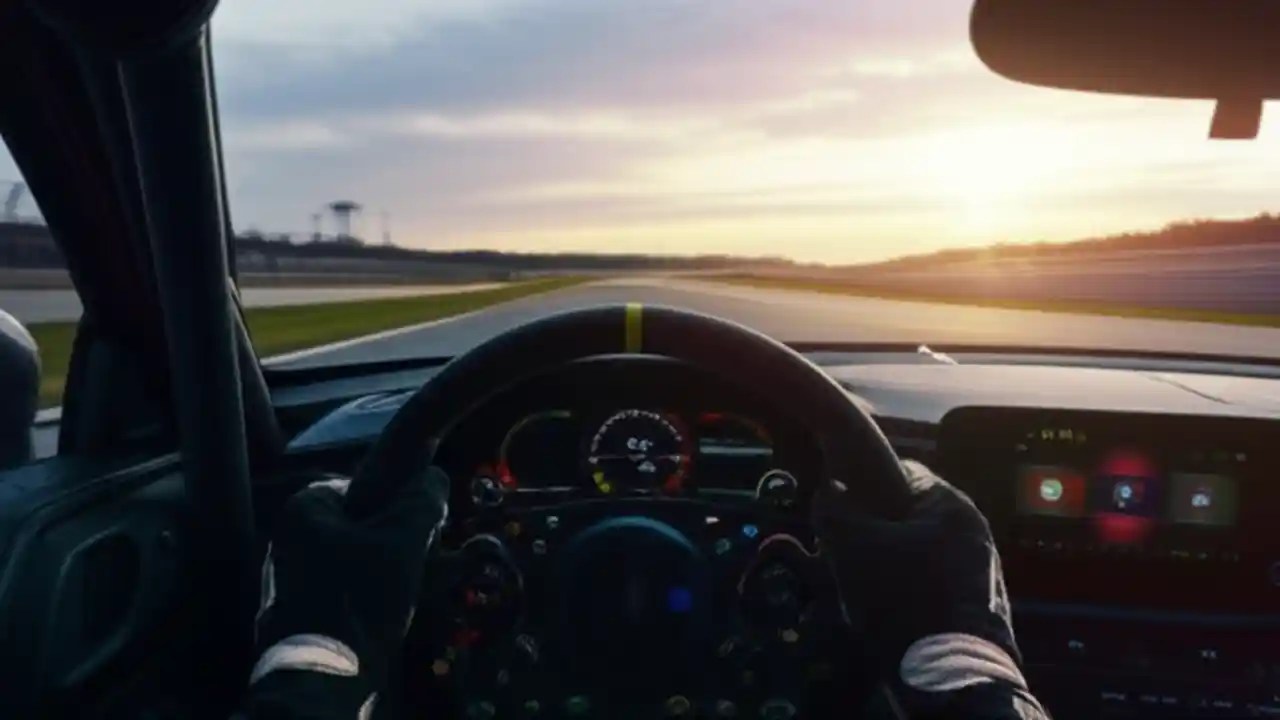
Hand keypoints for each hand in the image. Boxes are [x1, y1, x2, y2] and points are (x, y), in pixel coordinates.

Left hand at [247, 469, 448, 718]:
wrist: (324, 678)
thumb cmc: (359, 599)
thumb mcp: (403, 541)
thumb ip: (422, 502)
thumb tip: (435, 476)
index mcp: (303, 509)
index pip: (364, 487)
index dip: (399, 505)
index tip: (422, 529)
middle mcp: (287, 537)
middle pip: (360, 524)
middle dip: (396, 541)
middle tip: (422, 561)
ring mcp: (287, 577)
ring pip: (354, 559)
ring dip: (385, 571)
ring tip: (410, 590)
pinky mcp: (295, 612)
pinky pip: (342, 589)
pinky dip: (367, 596)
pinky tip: (388, 612)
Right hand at [814, 461, 1047, 717]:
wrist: (949, 679)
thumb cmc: (901, 601)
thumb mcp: (853, 549)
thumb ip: (835, 511)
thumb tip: (830, 488)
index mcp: (953, 507)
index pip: (905, 472)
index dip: (866, 484)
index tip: (841, 507)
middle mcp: (975, 533)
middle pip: (911, 516)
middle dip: (875, 530)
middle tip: (844, 551)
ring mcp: (982, 570)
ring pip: (921, 551)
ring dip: (890, 562)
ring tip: (862, 586)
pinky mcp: (980, 605)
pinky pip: (934, 582)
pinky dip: (909, 589)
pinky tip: (888, 611)